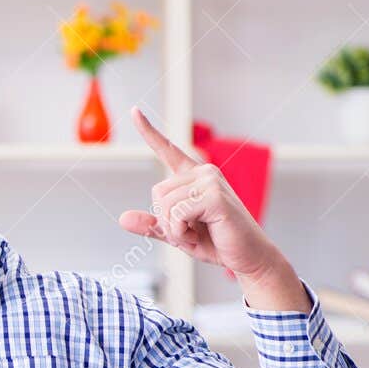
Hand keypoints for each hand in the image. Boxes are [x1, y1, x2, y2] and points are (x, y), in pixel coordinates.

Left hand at [116, 106, 287, 285]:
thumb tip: (122, 218)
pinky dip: (181, 232)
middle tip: (191, 231)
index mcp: (193, 176)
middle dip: (167, 221)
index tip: (134, 110)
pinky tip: (200, 235)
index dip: (149, 131)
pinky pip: (177, 214)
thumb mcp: (176, 233)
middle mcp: (203, 172)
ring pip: (165, 205)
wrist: (246, 256)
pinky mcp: (214, 196)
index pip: (167, 150)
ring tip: (198, 234)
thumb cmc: (215, 241)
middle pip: (157, 192)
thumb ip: (152, 225)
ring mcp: (210, 181)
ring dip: (175, 229)